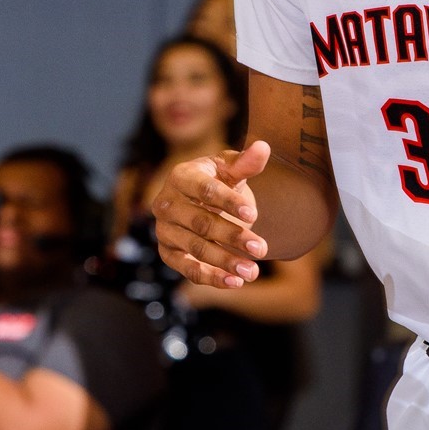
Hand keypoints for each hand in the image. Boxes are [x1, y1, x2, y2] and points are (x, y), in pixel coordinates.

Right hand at [152, 142, 270, 289]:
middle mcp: (166, 203)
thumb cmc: (218, 179)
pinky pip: (187, 268)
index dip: (229, 202)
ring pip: (195, 248)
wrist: (200, 200)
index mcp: (181, 176)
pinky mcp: (167, 252)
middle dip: (233, 236)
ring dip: (225, 261)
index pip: (205, 190)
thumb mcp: (231, 169)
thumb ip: (246, 162)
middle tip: (262, 249)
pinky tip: (234, 282)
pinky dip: (210, 277)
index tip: (254, 214)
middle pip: (201, 223)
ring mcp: (164, 229)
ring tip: (253, 271)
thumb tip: (264, 147)